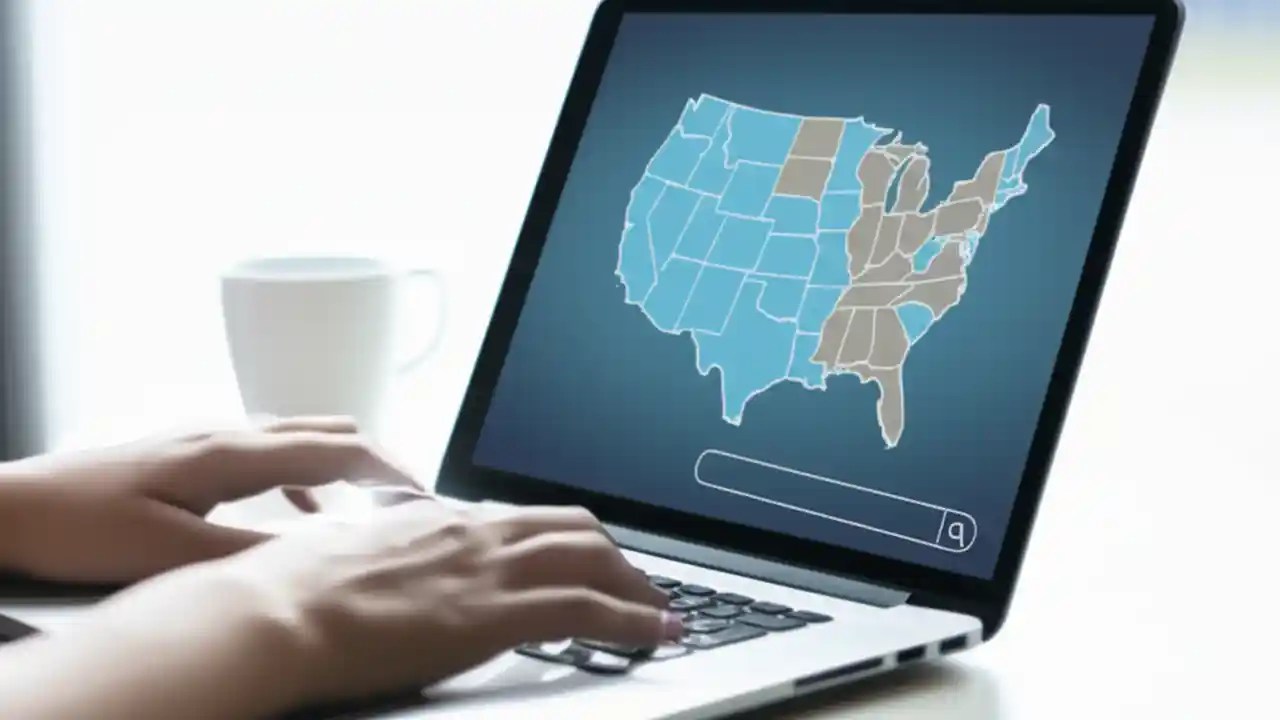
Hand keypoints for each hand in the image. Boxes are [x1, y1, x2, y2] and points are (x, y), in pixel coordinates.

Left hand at [0, 416, 418, 583]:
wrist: (15, 507)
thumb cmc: (81, 526)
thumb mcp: (170, 553)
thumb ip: (250, 554)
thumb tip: (321, 558)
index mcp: (231, 453)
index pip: (336, 449)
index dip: (391, 470)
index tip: (429, 495)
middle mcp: (228, 436)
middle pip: (330, 431)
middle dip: (382, 460)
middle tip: (417, 498)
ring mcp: (211, 442)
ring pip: (303, 439)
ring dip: (348, 467)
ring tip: (377, 506)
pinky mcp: (196, 457)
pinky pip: (274, 457)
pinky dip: (309, 480)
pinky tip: (307, 518)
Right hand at [160, 498, 680, 710]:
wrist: (275, 612)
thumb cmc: (294, 589)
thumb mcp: (351, 553)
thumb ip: (391, 554)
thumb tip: (396, 563)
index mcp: (441, 517)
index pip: (526, 518)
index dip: (569, 539)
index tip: (587, 558)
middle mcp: (473, 531)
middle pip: (572, 528)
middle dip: (615, 556)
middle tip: (636, 584)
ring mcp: (486, 569)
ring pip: (592, 559)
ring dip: (636, 586)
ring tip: (658, 611)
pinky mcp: (492, 613)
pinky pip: (585, 608)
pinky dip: (632, 619)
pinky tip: (653, 632)